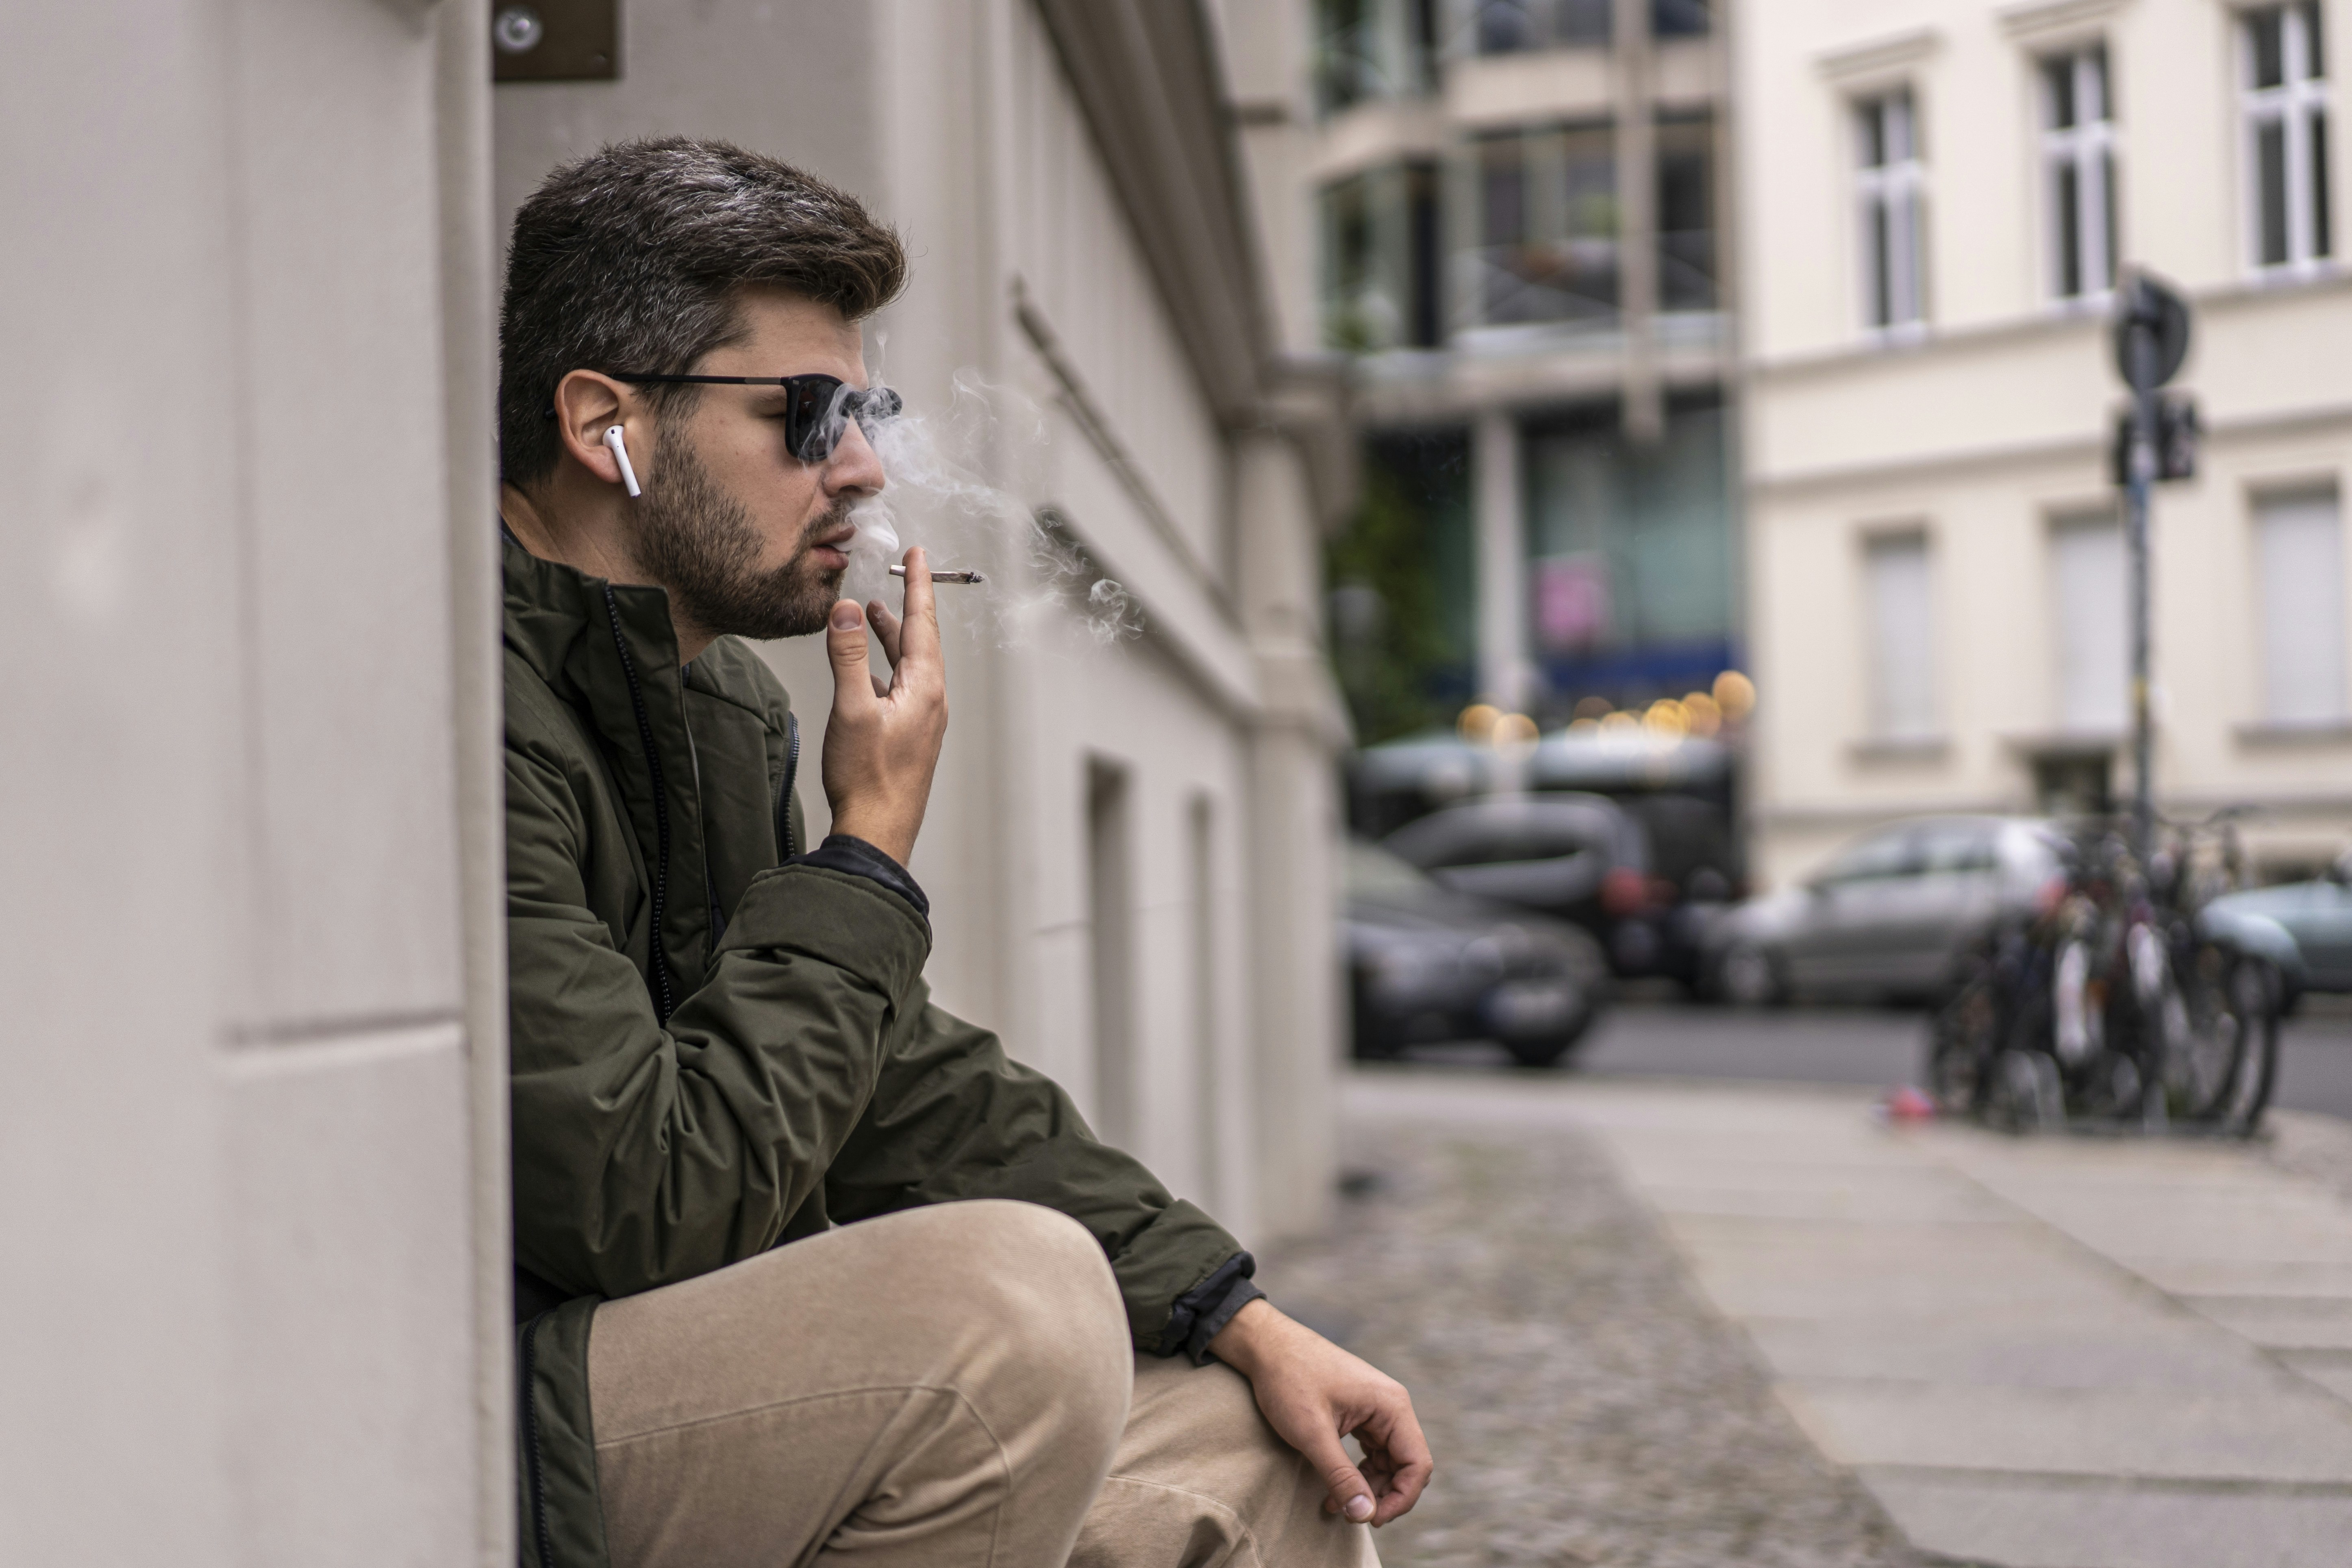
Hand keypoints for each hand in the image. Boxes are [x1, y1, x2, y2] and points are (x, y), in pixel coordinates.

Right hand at [821, 547, 946, 865]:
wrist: (878, 832)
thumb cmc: (867, 778)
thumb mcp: (851, 710)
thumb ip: (846, 658)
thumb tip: (846, 611)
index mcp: (925, 688)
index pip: (923, 623)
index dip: (919, 585)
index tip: (920, 556)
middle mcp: (930, 701)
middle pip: (919, 641)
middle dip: (905, 606)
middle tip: (899, 574)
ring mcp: (922, 720)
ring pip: (908, 665)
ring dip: (891, 637)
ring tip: (871, 614)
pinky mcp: (909, 736)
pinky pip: (900, 687)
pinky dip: (884, 667)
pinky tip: (866, 669)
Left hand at [1207, 1299, 1431, 1526]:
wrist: (1265, 1345)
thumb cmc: (1288, 1380)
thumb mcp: (1312, 1434)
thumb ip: (1341, 1476)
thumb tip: (1365, 1515)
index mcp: (1391, 1405)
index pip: (1417, 1464)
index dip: (1401, 1499)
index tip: (1370, 1520)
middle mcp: (1391, 1406)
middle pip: (1406, 1465)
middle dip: (1382, 1496)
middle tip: (1350, 1516)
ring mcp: (1375, 1408)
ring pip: (1388, 1462)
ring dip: (1367, 1488)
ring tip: (1334, 1506)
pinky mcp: (1359, 1412)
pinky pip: (1371, 1451)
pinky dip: (1356, 1473)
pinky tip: (1333, 1489)